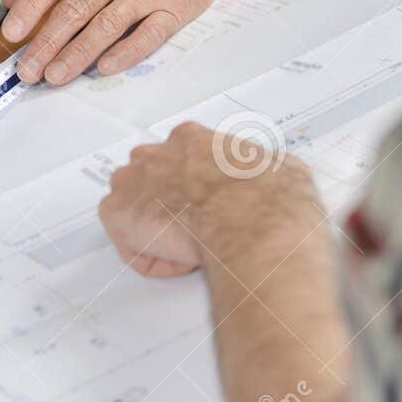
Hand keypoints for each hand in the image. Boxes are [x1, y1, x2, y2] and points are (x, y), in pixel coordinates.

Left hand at [0, 0, 228, 83]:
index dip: (32, 7)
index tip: (11, 34)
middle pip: (77, 6)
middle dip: (48, 41)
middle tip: (27, 70)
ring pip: (107, 24)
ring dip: (78, 53)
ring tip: (54, 76)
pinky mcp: (174, 9)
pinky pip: (147, 35)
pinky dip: (125, 52)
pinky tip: (104, 68)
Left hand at [99, 121, 300, 277]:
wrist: (253, 225)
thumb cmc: (268, 200)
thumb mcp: (280, 169)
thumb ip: (265, 170)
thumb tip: (279, 178)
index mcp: (192, 140)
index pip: (179, 159)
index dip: (194, 189)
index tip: (209, 207)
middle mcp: (158, 154)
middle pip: (148, 179)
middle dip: (167, 205)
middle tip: (195, 230)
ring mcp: (133, 182)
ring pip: (135, 210)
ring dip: (157, 231)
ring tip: (190, 249)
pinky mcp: (120, 214)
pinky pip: (131, 245)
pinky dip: (154, 260)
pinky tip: (182, 261)